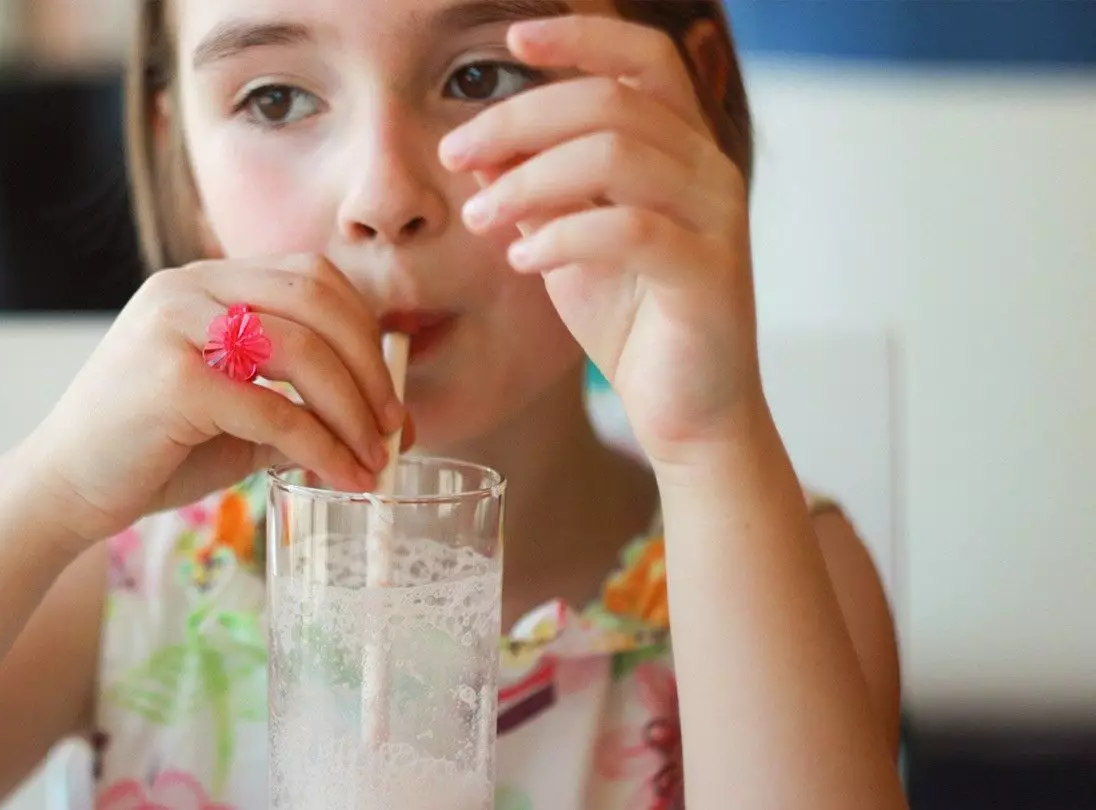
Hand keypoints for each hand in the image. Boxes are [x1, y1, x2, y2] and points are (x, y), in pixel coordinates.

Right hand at [23, 255, 407, 546]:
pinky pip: (273, 409)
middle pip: (318, 303)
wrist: (63, 488)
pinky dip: (319, 446)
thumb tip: (387, 424)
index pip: (313, 278)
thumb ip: (301, 405)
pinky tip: (339, 476)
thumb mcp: (239, 418)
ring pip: (303, 351)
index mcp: (207, 281)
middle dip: (371, 369)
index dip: (366, 332)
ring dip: (352, 410)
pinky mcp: (171, 378)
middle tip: (393, 429)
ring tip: (372, 458)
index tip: (390, 395)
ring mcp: (175, 325)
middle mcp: (190, 287)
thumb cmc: (152, 451)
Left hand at [440, 15, 761, 461]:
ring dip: (529, 180)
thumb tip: (479, 148)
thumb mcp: (567, 241)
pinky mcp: (711, 272)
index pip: (642, 58)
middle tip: (455, 154)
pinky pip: (629, 229)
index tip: (511, 39)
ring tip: (479, 217)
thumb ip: (536, 191)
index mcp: (681, 147)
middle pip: (611, 101)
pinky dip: (562, 236)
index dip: (580, 37)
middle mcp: (708, 168)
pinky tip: (522, 261)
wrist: (685, 410)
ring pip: (617, 155)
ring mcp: (717, 217)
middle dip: (518, 120)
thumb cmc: (630, 318)